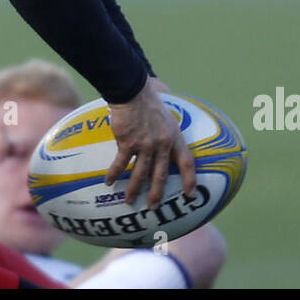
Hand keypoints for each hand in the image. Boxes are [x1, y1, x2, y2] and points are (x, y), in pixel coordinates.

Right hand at [105, 77, 195, 206]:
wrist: (132, 92)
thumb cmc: (147, 100)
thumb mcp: (166, 115)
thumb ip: (167, 129)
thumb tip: (167, 138)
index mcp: (174, 137)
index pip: (187, 162)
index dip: (190, 179)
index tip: (191, 194)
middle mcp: (162, 144)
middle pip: (161, 175)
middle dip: (157, 193)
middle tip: (153, 208)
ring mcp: (145, 145)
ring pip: (141, 173)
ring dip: (134, 189)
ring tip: (129, 201)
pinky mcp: (128, 143)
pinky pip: (121, 163)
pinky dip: (114, 173)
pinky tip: (108, 182)